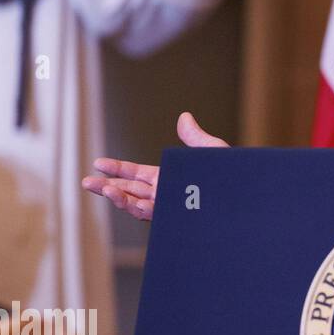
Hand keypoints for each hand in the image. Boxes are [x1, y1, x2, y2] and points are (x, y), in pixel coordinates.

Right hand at [82, 112, 227, 221]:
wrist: (247, 200)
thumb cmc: (234, 177)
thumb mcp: (212, 154)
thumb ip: (195, 138)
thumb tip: (184, 117)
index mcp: (171, 179)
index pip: (137, 175)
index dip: (117, 169)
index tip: (98, 164)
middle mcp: (167, 195)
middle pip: (130, 191)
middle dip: (107, 187)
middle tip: (86, 182)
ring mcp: (170, 208)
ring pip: (135, 204)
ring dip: (116, 196)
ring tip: (98, 186)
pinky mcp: (175, 218)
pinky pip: (148, 213)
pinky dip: (132, 205)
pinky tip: (119, 196)